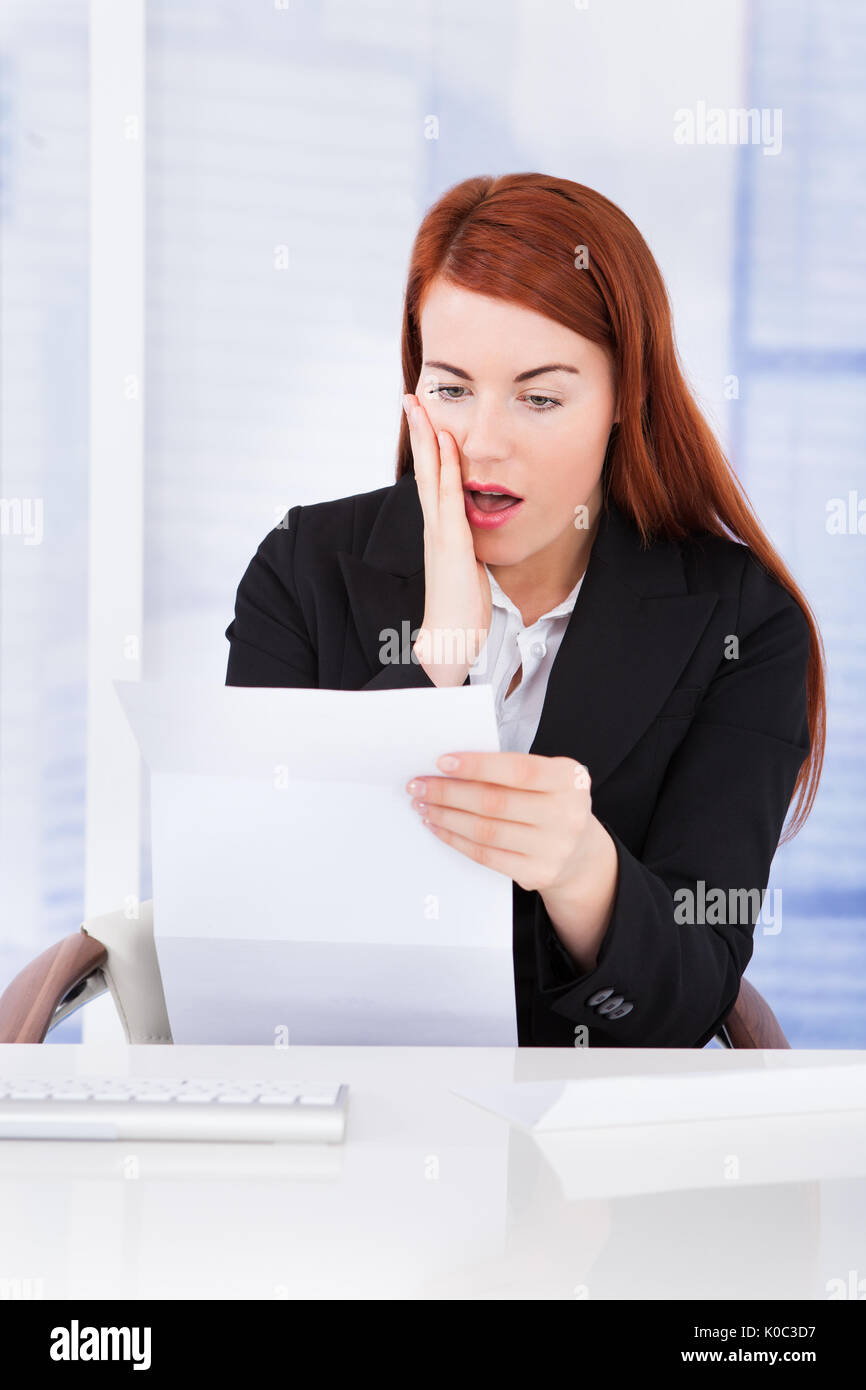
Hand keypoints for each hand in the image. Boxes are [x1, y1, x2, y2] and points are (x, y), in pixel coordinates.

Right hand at [402, 392, 491, 686]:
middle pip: (423, 468)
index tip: (425, 418)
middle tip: (410, 397)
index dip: (428, 448)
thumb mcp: (468, 569)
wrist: (449, 640)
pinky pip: (449, 496)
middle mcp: (434, 526)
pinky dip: (447, 468)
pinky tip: (447, 442)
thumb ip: (469, 549)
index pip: (432, 480)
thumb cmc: (461, 610)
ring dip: (425, 438)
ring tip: (419, 405)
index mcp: (439, 531)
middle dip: (417, 431)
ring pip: (431, 475)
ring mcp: (440, 532)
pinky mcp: (451, 542)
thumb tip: (477, 539)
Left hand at [405, 750, 595, 894]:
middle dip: (449, 792)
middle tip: (419, 785)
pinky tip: (439, 827)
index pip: (518, 770)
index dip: (477, 766)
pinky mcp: (536, 873)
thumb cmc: (552, 803)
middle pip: (495, 802)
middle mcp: (566, 814)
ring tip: (424, 805)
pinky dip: (455, 839)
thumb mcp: (547, 778)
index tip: (442, 762)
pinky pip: (485, 855)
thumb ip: (511, 770)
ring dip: (446, 816)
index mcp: (569, 779)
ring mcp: (553, 848)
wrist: (579, 852)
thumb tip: (451, 768)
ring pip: (485, 830)